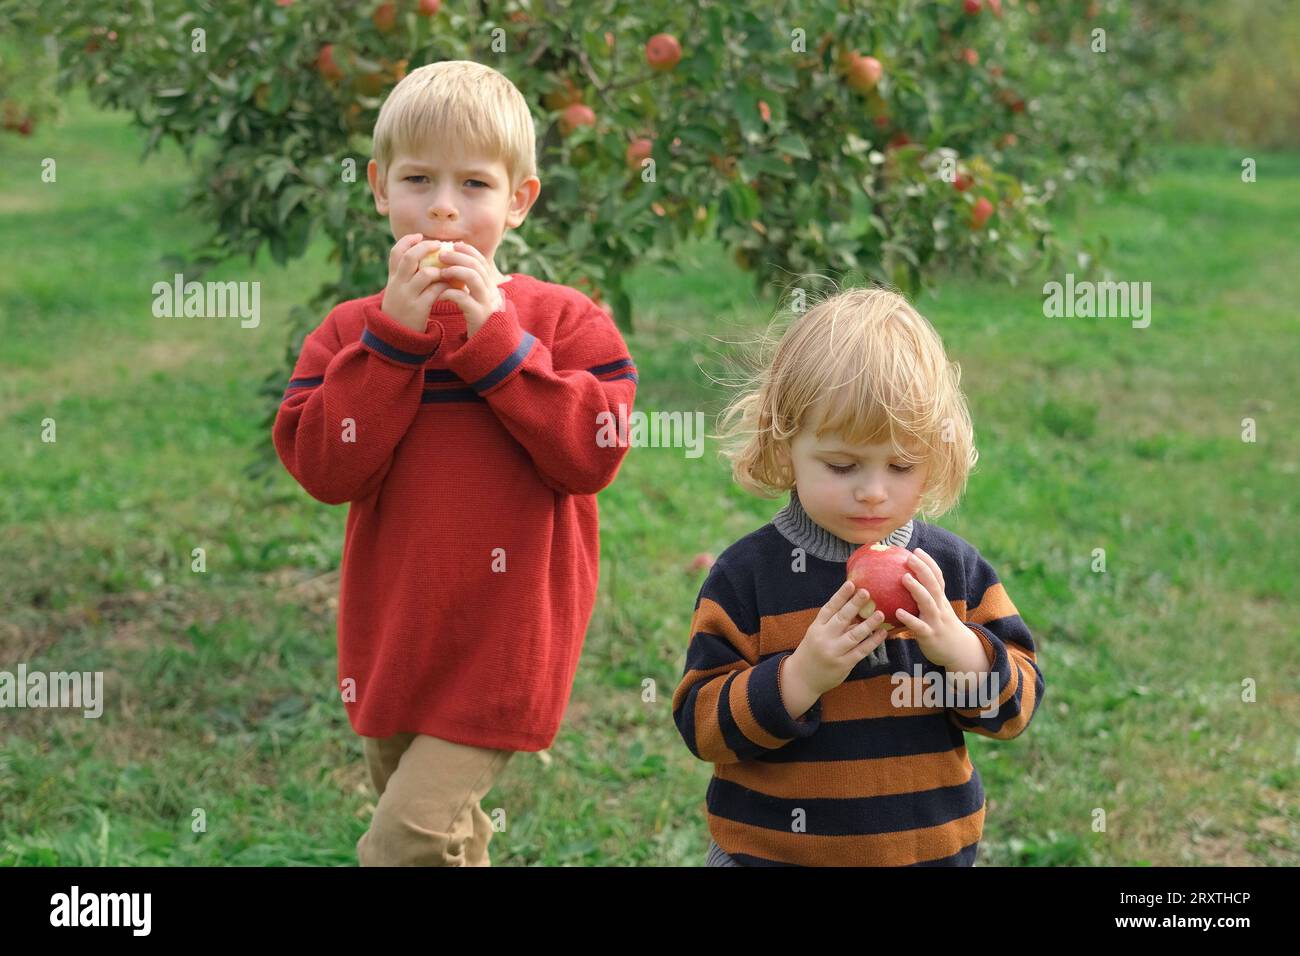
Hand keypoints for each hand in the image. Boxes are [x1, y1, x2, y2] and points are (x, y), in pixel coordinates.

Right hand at [380, 233, 452, 332]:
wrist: (396, 337)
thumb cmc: (401, 310)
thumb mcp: (397, 290)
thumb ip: (406, 274)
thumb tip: (423, 254)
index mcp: (392, 278)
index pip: (395, 252)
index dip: (407, 241)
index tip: (419, 235)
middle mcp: (398, 285)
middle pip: (411, 258)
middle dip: (426, 247)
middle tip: (439, 245)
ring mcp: (408, 296)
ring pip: (427, 274)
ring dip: (441, 269)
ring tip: (448, 269)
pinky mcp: (419, 308)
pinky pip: (437, 291)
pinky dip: (446, 285)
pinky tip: (452, 285)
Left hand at [427, 241, 505, 335]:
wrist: (486, 342)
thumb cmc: (476, 316)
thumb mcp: (475, 296)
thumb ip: (468, 281)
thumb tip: (452, 263)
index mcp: (490, 284)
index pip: (481, 261)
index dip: (468, 250)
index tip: (453, 245)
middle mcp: (490, 290)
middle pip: (476, 265)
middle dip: (458, 257)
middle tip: (441, 255)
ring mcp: (486, 302)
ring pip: (474, 278)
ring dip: (455, 271)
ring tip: (441, 272)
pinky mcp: (478, 315)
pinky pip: (464, 298)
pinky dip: (450, 292)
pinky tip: (439, 294)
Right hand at [788, 580, 889, 697]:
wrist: (802, 677)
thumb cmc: (812, 651)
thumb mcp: (816, 634)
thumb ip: (832, 623)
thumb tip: (855, 608)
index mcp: (817, 627)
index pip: (829, 608)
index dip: (840, 595)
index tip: (851, 584)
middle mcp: (824, 638)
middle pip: (841, 618)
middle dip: (855, 605)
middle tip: (867, 592)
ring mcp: (834, 652)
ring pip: (854, 635)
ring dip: (869, 624)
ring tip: (880, 613)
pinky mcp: (843, 664)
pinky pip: (861, 651)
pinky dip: (872, 642)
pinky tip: (882, 634)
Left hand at [894, 548, 970, 667]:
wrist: (960, 652)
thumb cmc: (942, 628)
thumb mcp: (938, 610)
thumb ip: (926, 598)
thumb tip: (906, 584)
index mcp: (941, 600)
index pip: (937, 577)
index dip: (929, 563)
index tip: (917, 550)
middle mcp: (940, 607)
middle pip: (933, 585)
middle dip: (923, 569)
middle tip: (909, 558)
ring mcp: (936, 621)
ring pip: (928, 602)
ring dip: (917, 589)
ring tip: (904, 578)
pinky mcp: (930, 636)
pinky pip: (919, 627)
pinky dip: (910, 619)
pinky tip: (898, 612)